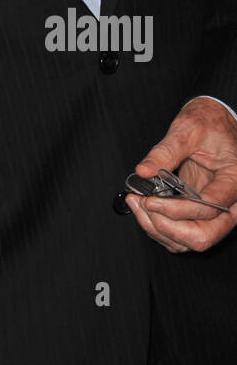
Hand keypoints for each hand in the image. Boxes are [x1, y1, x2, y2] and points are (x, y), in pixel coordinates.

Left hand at [126, 97, 236, 251]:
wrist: (215, 123)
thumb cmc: (208, 124)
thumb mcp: (187, 130)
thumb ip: (165, 151)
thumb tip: (144, 172)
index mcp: (234, 180)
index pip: (208, 208)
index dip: (175, 209)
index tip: (149, 199)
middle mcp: (231, 203)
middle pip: (203, 236)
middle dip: (168, 227)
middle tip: (143, 205)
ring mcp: (217, 213)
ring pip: (190, 241)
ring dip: (160, 230)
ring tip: (138, 203)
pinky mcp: (202, 214)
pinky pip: (183, 235)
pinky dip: (161, 229)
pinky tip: (144, 209)